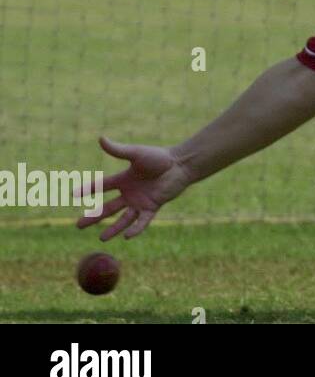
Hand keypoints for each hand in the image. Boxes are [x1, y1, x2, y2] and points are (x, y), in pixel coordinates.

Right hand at [75, 137, 193, 240]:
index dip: (87, 189)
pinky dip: (136, 228)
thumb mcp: (136, 153)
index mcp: (123, 179)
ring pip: (124, 218)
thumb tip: (100, 138)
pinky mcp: (153, 206)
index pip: (101, 186)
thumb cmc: (159, 157)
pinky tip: (127, 236)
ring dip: (113, 228)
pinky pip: (143, 221)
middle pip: (108, 208)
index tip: (72, 194)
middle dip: (93, 217)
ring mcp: (140, 201)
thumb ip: (118, 150)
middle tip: (78, 225)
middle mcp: (129, 193)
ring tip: (102, 238)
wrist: (180, 164)